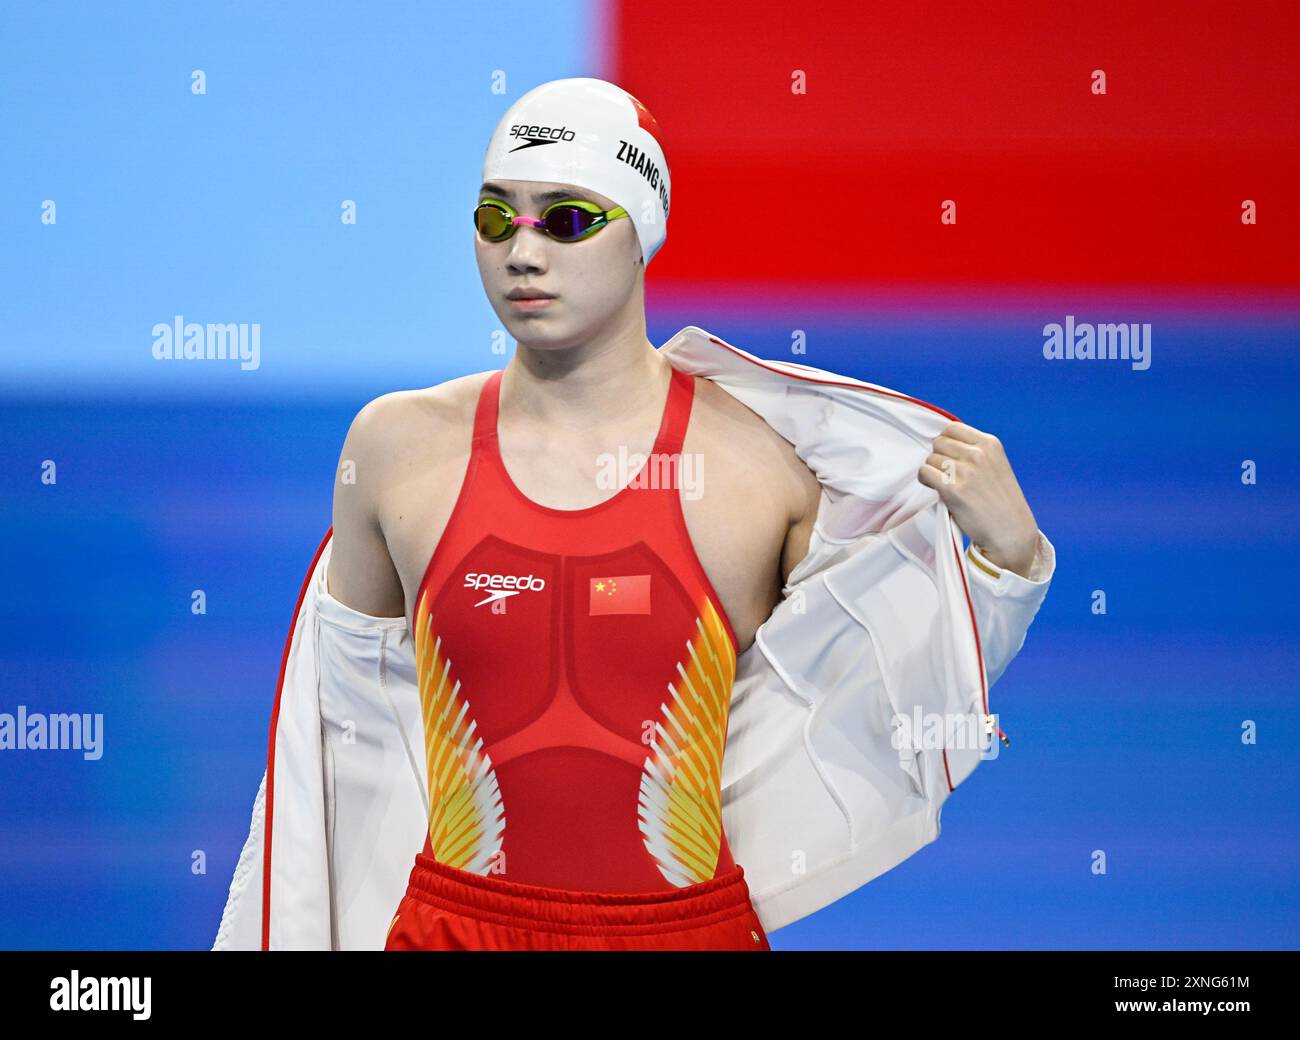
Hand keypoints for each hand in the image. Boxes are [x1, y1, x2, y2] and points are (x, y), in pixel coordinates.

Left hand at [917, 422, 1038, 576]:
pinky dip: (926, 481)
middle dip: (939, 457)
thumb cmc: (1000, 501)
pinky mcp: (952, 489)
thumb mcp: (996, 466)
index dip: (946, 442)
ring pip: (930, 458)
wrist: (1010, 531)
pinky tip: (938, 490)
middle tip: (948, 475)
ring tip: (946, 485)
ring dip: (933, 471)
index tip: (949, 457)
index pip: (953, 428)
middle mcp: (978, 454)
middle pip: (939, 443)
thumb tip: (942, 442)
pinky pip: (924, 473)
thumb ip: (975, 451)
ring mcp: (965, 471)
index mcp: (990, 444)